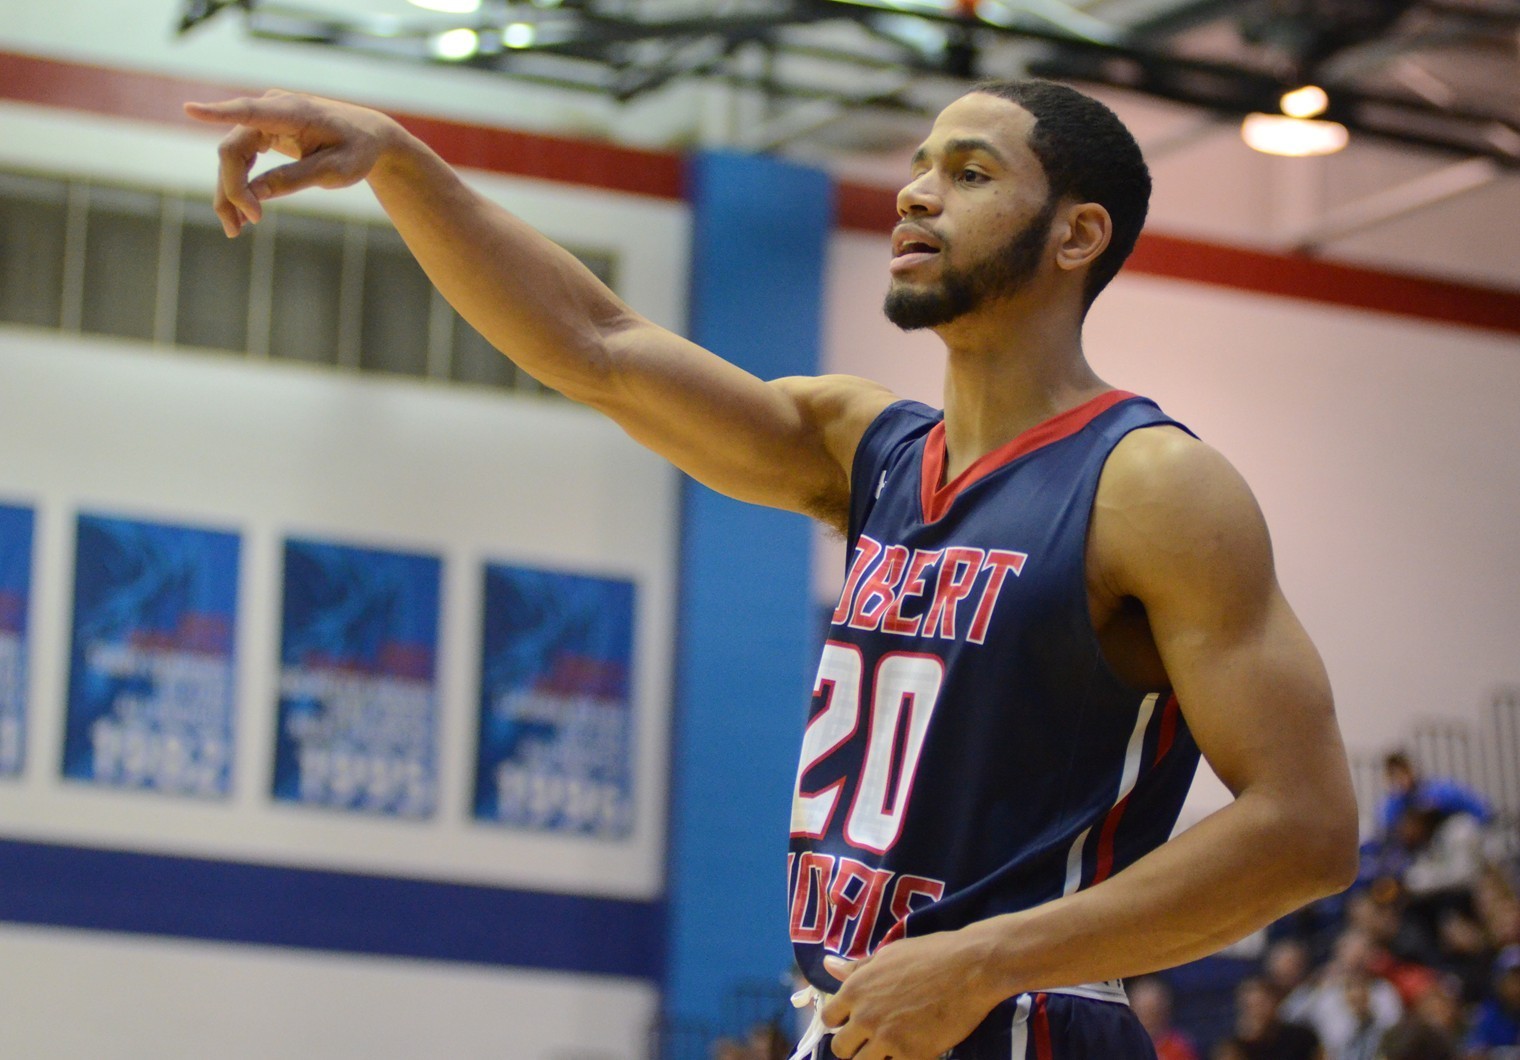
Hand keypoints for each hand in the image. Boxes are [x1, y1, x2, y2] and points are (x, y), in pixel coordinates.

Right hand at [183, 90, 403, 236]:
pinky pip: (241, 160)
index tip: (189, 110)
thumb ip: (296, 179)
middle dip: (231, 189)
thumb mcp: (335, 171)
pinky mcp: (263, 133)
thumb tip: (256, 193)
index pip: (248, 112)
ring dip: (229, 193)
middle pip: (233, 149)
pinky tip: (241, 214)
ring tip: (233, 230)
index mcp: (292, 111)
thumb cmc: (357, 150)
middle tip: (240, 228)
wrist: (368, 137)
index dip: (217, 113)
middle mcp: (270, 110)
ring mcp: (263, 120)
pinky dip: (240, 186)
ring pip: (232, 157)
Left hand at [819, 930, 1001, 1059]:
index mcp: (856, 989)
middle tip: (874, 1039)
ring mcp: (888, 1039)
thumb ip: (857, 968)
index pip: (829, 1018)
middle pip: (841, 1049)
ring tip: (891, 1048)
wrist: (971, 967)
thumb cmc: (930, 954)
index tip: (854, 1021)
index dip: (841, 1021)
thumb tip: (828, 965)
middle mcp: (865, 1016)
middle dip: (854, 1045)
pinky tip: (913, 1050)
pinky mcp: (912, 1055)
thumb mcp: (888, 955)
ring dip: (875, 1057)